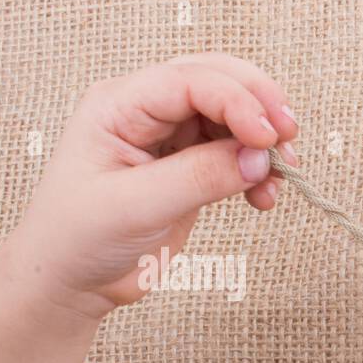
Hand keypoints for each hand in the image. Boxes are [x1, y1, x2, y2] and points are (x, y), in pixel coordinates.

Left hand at [0, 52, 297, 321]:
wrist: (71, 281)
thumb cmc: (81, 238)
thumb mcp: (137, 206)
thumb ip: (199, 177)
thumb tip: (260, 158)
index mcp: (119, 106)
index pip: (189, 81)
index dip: (237, 101)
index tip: (270, 139)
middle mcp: (146, 112)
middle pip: (217, 80)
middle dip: (260, 104)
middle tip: (290, 138)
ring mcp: (171, 139)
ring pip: (233, 116)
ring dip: (265, 141)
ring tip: (281, 175)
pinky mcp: (191, 168)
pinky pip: (237, 153)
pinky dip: (259, 169)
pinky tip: (264, 197)